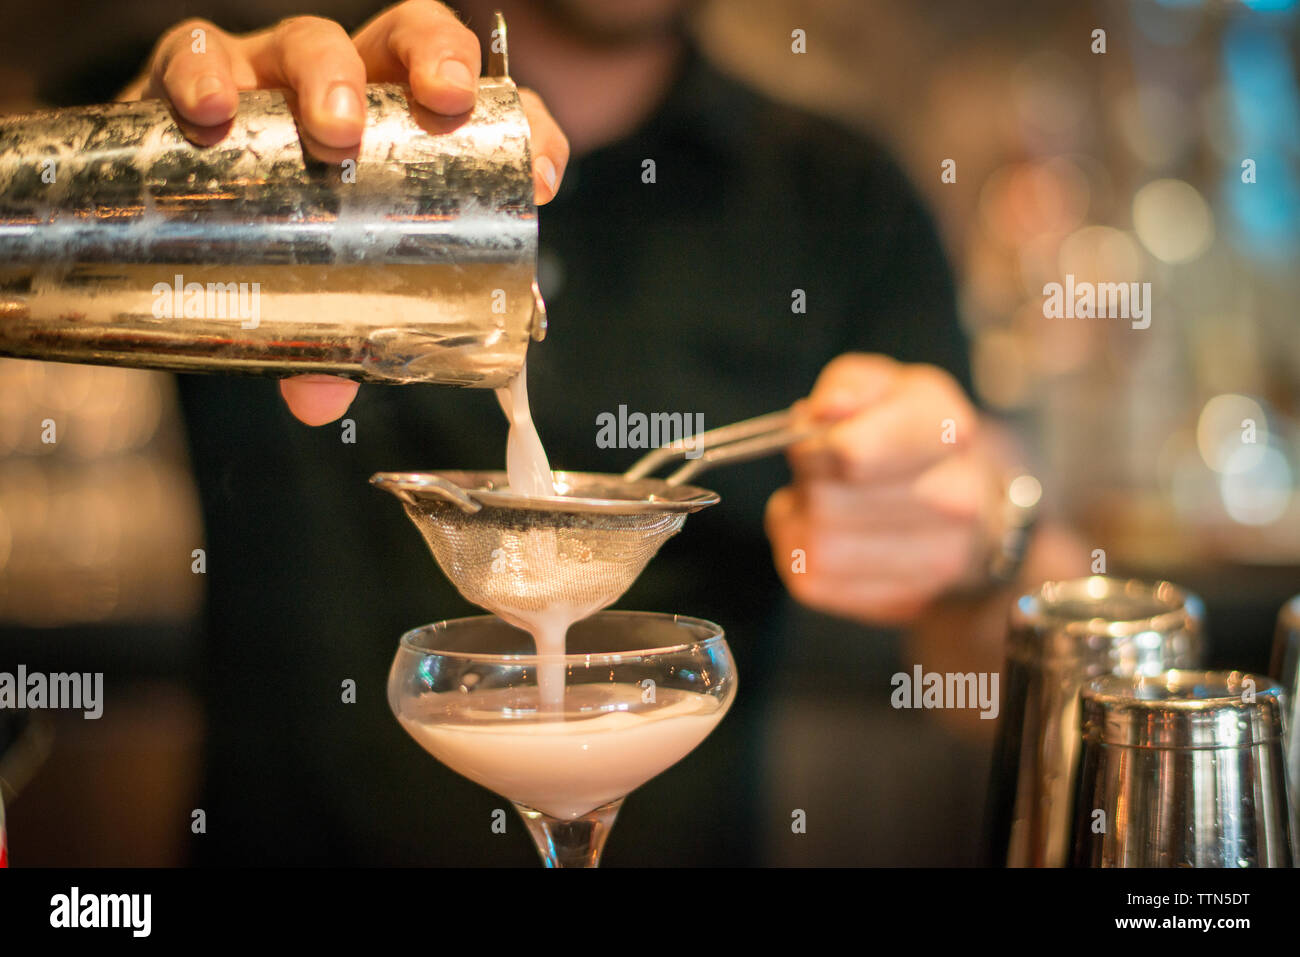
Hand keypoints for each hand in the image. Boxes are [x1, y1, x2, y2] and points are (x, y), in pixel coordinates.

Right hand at [119, 1, 569, 425]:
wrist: (161, 209)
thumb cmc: (268, 244)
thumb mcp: (317, 296)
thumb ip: (329, 343)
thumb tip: (320, 403)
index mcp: (399, 132)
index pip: (479, 106)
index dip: (522, 127)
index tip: (540, 180)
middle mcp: (347, 91)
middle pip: (407, 37)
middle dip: (436, 61)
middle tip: (442, 107)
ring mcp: (272, 76)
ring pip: (314, 40)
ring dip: (332, 76)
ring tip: (334, 133)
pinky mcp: (194, 76)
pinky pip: (199, 50)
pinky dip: (205, 72)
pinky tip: (214, 111)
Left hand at [764, 354, 1002, 624]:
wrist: (970, 507)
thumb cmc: (914, 437)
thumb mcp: (887, 387)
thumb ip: (849, 384)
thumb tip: (824, 409)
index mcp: (946, 432)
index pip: (851, 453)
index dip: (813, 443)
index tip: (816, 435)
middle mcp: (954, 502)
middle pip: (827, 500)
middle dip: (807, 480)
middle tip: (822, 468)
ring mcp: (933, 560)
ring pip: (819, 545)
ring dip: (801, 519)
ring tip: (824, 499)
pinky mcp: (901, 601)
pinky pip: (814, 581)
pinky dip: (802, 553)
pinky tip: (826, 531)